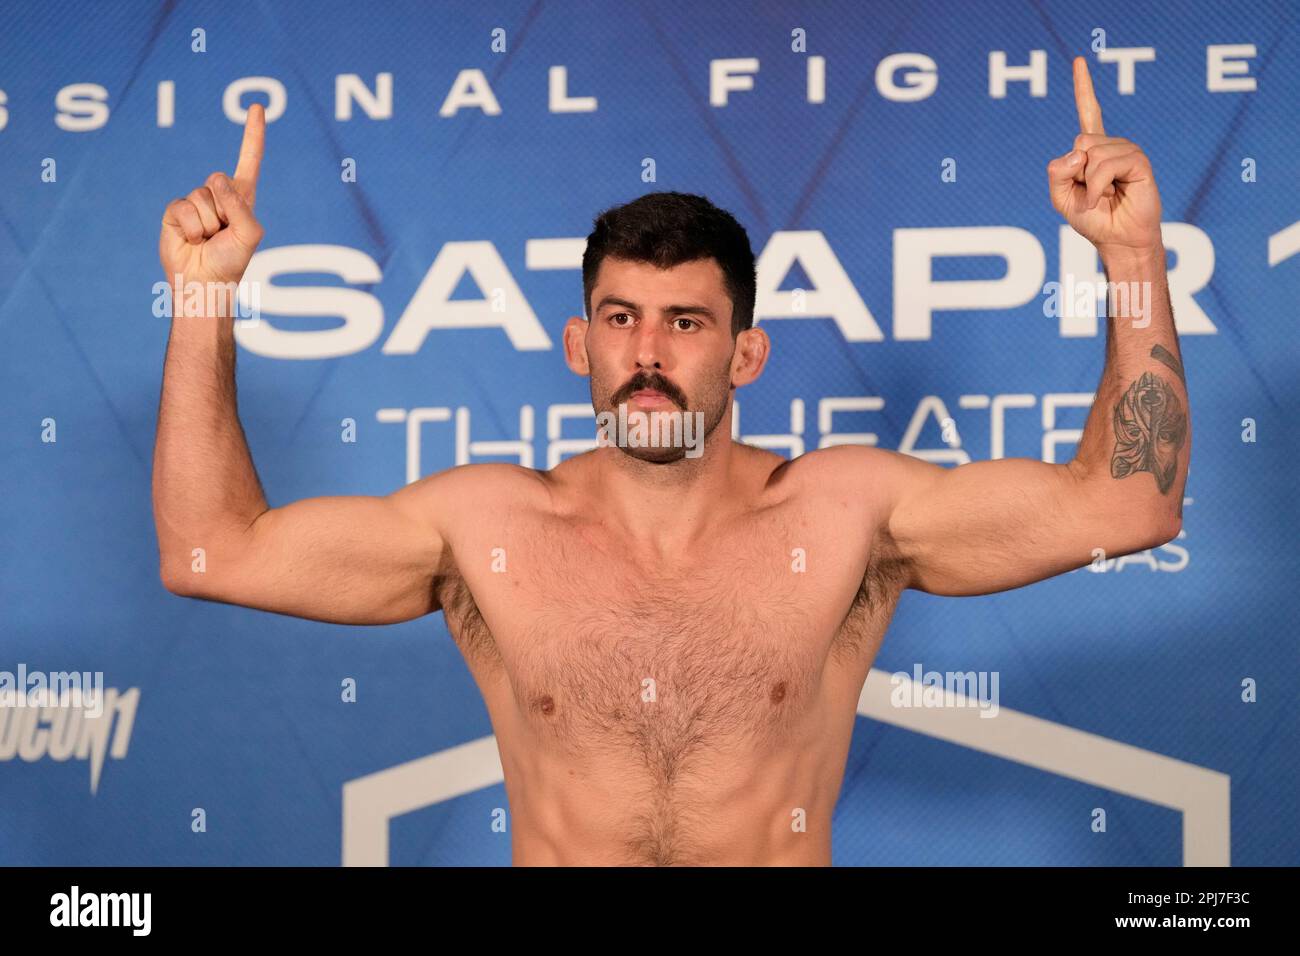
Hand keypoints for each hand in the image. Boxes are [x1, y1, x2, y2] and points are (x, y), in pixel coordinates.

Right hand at [159, 103, 265, 288]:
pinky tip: (192, 240)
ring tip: (208, 239)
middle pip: (220, 180)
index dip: (253, 135)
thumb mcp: (250, 234)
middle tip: (223, 233)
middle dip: (224, 209)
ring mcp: (196, 202)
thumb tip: (216, 178)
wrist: (204, 282)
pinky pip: (183, 207)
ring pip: (201, 196)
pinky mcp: (176, 211)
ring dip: (208, 223)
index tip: (258, 108)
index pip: (250, 161)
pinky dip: (191, 227)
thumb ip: (240, 206)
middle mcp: (219, 196)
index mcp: (243, 198)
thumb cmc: (231, 261)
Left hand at [1047, 57, 1162, 263]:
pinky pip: (1106, 166)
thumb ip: (1056, 173)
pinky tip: (1106, 198)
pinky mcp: (1139, 162)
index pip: (1089, 113)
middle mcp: (1111, 145)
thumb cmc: (1093, 220)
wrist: (1118, 240)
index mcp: (1093, 150)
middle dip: (1075, 172)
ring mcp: (1127, 152)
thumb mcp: (1061, 198)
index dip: (1083, 88)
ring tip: (1100, 199)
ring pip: (1092, 154)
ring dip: (1087, 185)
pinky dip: (1096, 187)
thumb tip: (1078, 151)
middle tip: (1088, 193)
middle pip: (1080, 142)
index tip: (1078, 61)